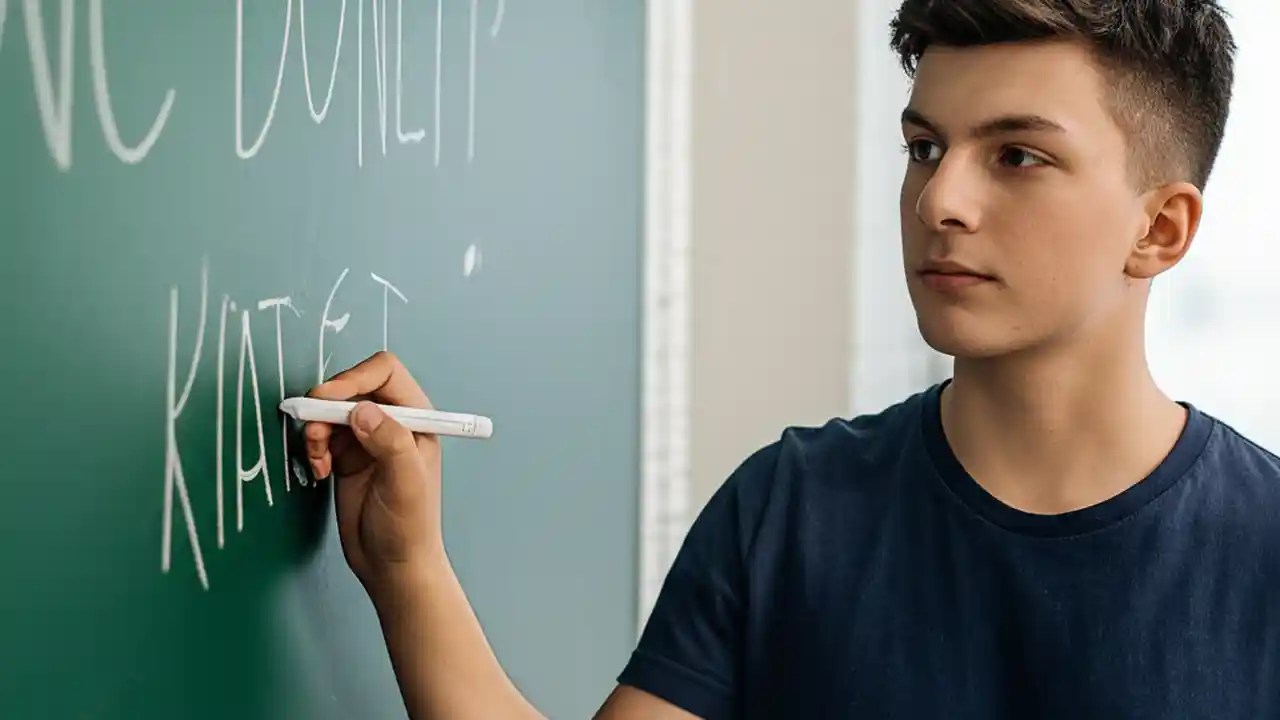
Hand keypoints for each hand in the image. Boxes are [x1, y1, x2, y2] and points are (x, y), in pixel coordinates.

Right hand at [305, 351, 444, 594]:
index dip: (355, 378)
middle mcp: (392, 422)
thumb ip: (389, 443)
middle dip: (328, 405)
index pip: (385, 373)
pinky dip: (313, 447)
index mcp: (417, 418)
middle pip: (352, 387)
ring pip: (331, 411)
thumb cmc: (409, 526)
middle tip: (312, 430)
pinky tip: (320, 471)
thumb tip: (361, 410)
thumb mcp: (405, 483)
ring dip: (316, 429)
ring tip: (319, 460)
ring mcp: (367, 438)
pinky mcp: (347, 456)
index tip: (329, 399)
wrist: (391, 565)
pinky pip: (321, 435)